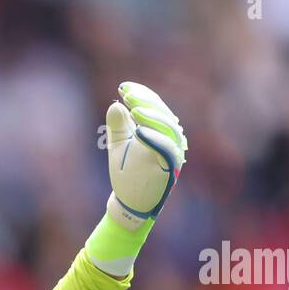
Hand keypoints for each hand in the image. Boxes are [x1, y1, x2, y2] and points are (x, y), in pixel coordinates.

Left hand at [104, 81, 187, 227]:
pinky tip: (139, 130)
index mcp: (160, 130)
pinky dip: (155, 137)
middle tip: (126, 95)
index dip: (141, 94)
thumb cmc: (126, 173)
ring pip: (169, 127)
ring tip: (133, 109)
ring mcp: (173, 152)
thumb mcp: (118, 146)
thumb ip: (117, 126)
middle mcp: (170, 138)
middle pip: (163, 112)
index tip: (123, 87)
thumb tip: (115, 105)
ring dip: (152, 115)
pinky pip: (166, 149)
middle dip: (145, 100)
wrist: (130, 202)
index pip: (154, 105)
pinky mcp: (170, 166)